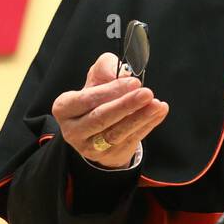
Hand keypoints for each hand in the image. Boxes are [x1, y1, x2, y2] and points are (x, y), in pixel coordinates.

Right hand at [52, 52, 169, 168]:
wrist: (95, 129)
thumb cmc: (95, 98)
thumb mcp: (95, 78)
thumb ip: (105, 68)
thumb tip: (119, 73)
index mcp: (64, 108)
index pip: (86, 99)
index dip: (110, 91)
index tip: (133, 82)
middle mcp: (73, 130)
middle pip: (100, 118)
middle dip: (126, 105)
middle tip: (147, 93)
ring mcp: (90, 147)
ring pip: (116, 132)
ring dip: (139, 118)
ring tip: (156, 104)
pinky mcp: (108, 155)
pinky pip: (131, 139)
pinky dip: (147, 125)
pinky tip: (159, 112)